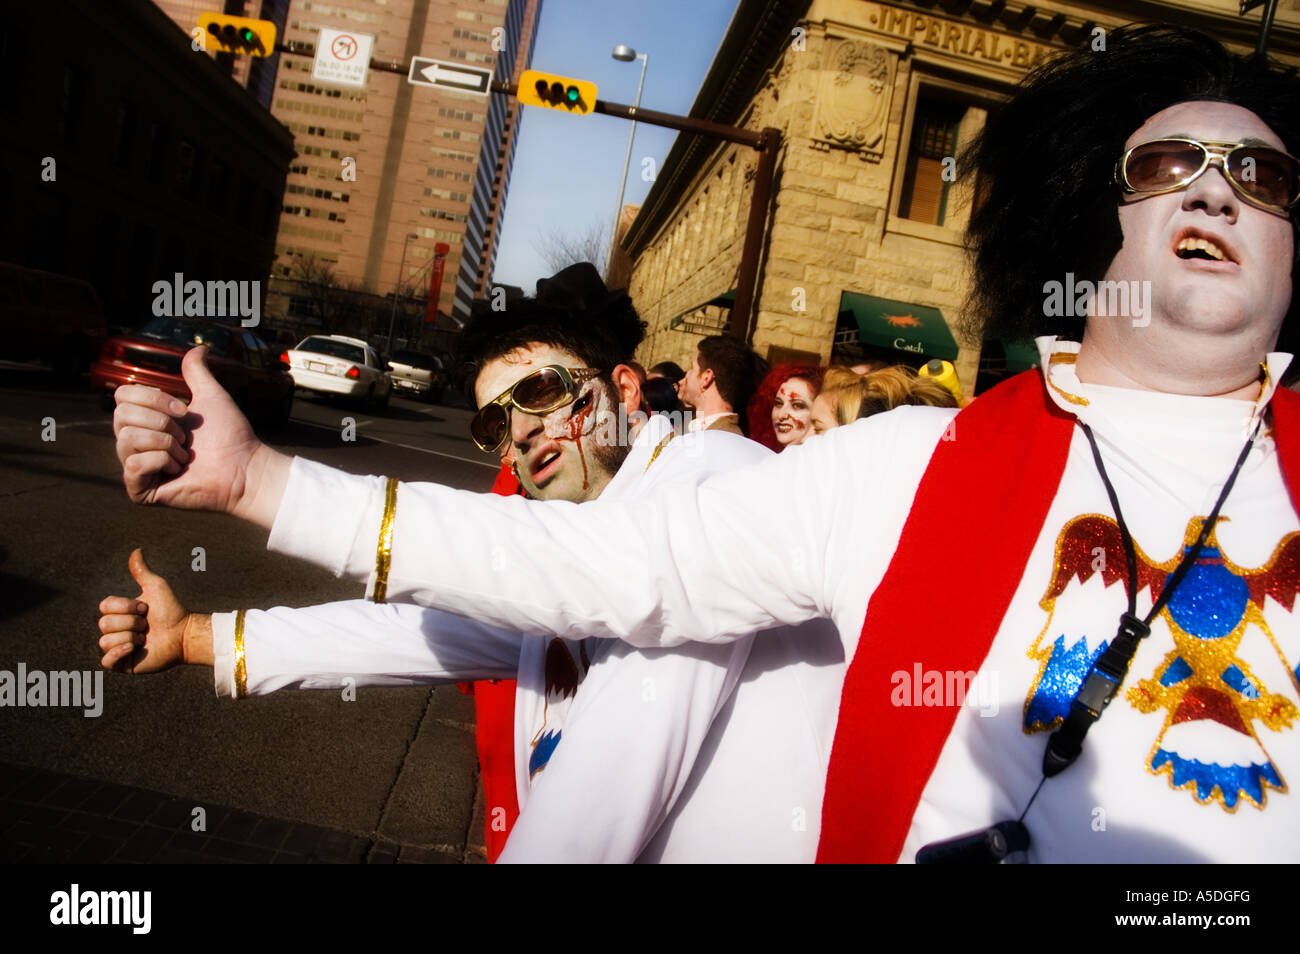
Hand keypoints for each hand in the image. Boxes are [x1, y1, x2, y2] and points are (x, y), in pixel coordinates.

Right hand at [98, 549, 201, 672]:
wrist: (184, 634)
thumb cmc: (171, 610)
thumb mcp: (156, 587)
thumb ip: (142, 571)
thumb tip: (137, 550)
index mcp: (118, 612)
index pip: (104, 606)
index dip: (125, 606)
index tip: (145, 608)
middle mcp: (115, 630)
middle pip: (104, 623)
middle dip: (131, 622)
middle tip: (148, 624)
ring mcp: (117, 647)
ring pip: (105, 640)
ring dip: (130, 637)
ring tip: (146, 638)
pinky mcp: (122, 665)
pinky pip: (105, 662)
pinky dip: (118, 653)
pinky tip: (135, 647)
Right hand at [114, 346, 267, 517]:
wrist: (245, 467)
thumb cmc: (231, 435)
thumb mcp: (210, 396)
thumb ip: (197, 372)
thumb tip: (199, 347)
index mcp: (147, 420)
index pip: (122, 396)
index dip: (154, 398)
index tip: (184, 410)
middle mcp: (137, 443)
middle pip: (120, 415)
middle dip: (161, 421)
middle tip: (185, 437)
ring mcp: (137, 467)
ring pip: (126, 439)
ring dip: (164, 442)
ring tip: (185, 454)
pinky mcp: (141, 491)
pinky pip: (133, 465)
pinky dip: (161, 462)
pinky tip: (178, 470)